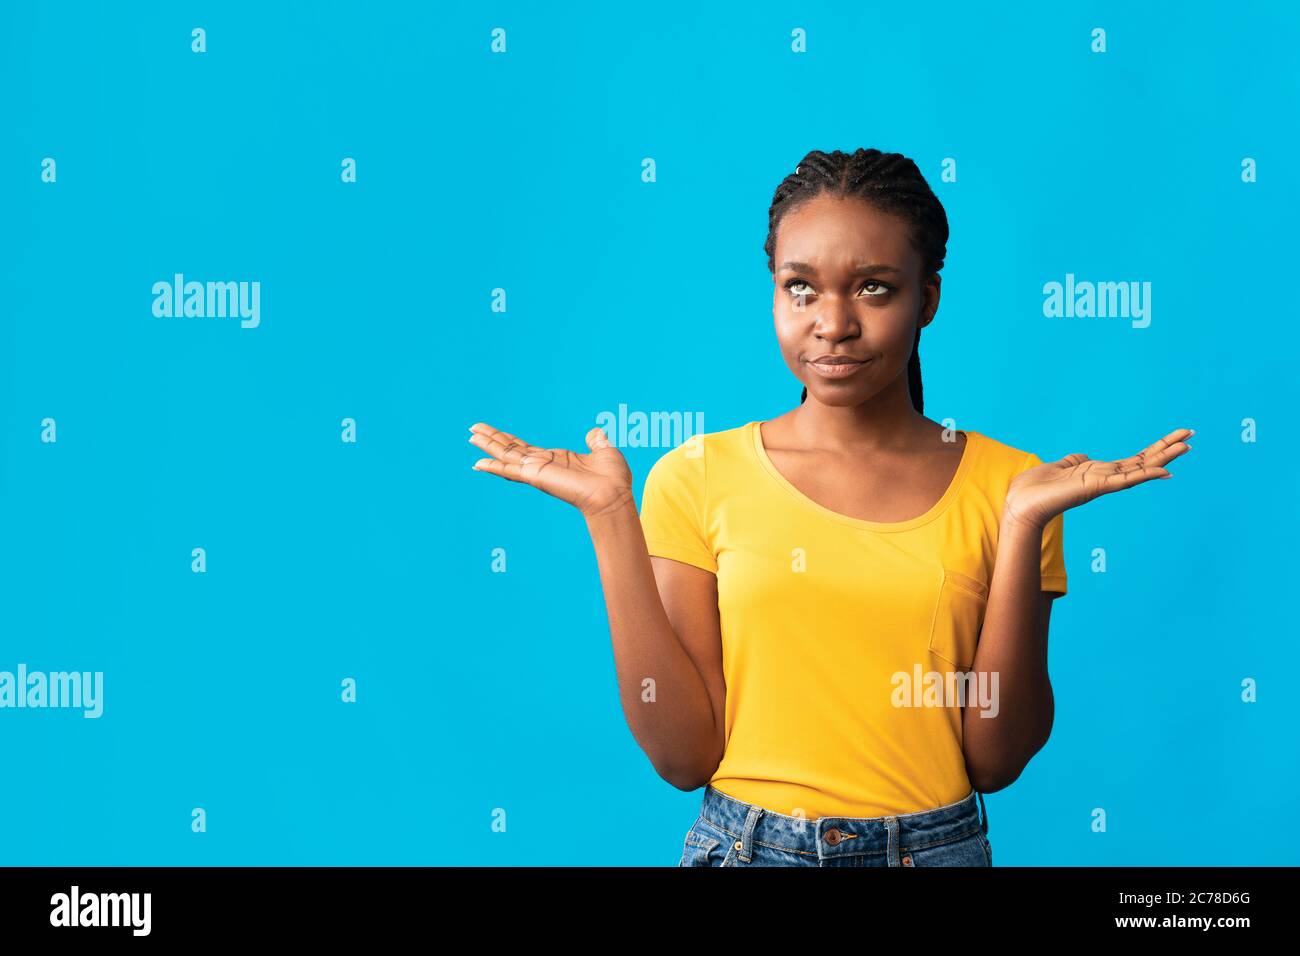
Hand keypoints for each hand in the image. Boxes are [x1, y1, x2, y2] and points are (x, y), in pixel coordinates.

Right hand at [468, 422, 633, 517]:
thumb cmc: (612, 480)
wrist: (613, 496)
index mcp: (556, 460)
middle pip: (511, 450)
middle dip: (492, 439)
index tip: (493, 431)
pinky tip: (478, 464)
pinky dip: (494, 467)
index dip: (508, 439)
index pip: (526, 448)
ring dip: (488, 446)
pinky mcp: (537, 477)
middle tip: (472, 429)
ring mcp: (538, 472)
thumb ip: (596, 441)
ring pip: (507, 456)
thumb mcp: (604, 451)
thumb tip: (595, 432)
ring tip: (471, 436)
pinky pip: (511, 471)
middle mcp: (543, 466)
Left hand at [1004, 427, 1193, 528]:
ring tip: (1186, 447)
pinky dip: (1145, 475)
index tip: (1174, 437)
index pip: (1132, 459)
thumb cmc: (1034, 489)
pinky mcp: (1096, 487)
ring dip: (1164, 458)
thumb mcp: (1058, 467)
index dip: (1153, 449)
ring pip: (1140, 469)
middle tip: (1191, 435)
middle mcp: (1104, 478)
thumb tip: (1083, 456)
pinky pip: (1125, 480)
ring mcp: (1102, 483)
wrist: (1020, 504)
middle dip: (1167, 448)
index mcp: (1097, 472)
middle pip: (1143, 461)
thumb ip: (1073, 461)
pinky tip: (1164, 471)